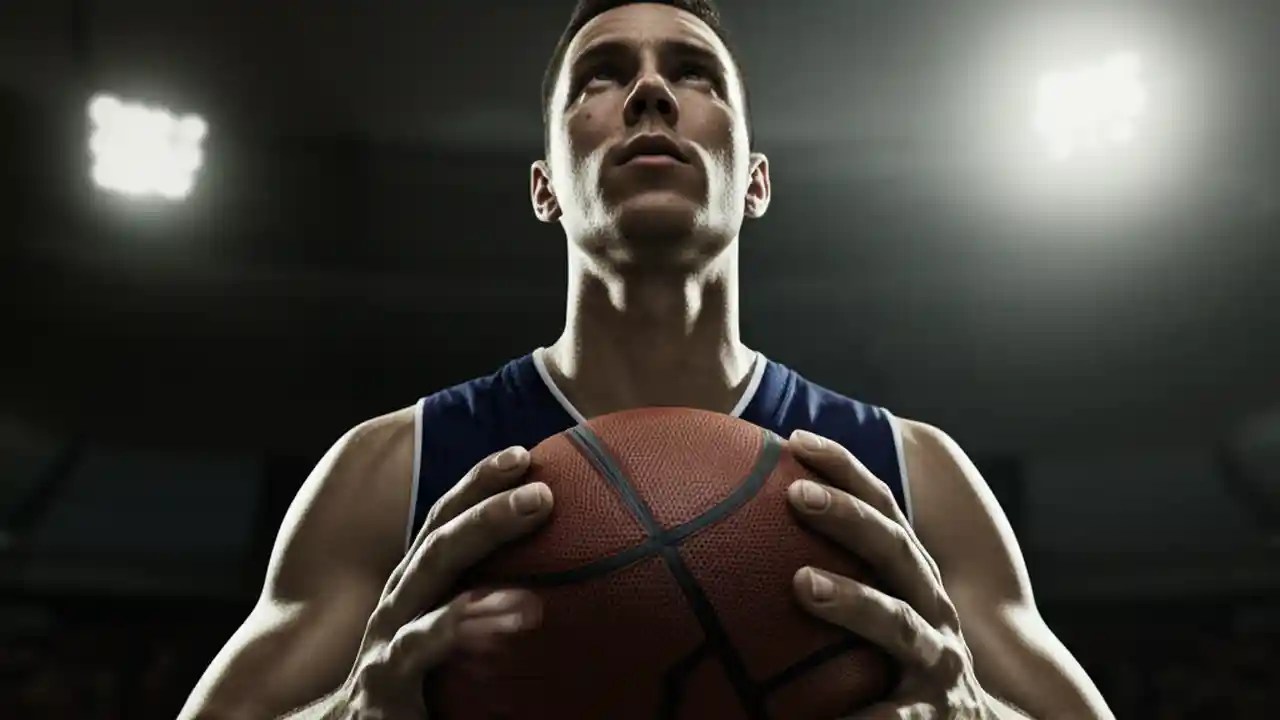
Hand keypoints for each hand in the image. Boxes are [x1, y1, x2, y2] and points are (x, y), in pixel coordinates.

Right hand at [336, 446, 553, 718]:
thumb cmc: (409, 688)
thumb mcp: (449, 641)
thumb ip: (489, 610)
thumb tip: (554, 588)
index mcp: (415, 588)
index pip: (444, 522)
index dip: (478, 484)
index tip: (522, 454)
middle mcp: (397, 606)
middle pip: (439, 542)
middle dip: (487, 511)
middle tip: (543, 493)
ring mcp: (385, 645)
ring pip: (431, 593)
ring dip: (479, 583)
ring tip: (533, 586)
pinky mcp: (382, 688)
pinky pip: (421, 654)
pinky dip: (457, 634)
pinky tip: (494, 627)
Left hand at [784, 429, 997, 719]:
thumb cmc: (908, 666)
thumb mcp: (882, 617)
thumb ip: (832, 581)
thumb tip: (742, 550)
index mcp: (915, 579)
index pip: (883, 509)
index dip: (846, 468)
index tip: (796, 438)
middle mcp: (932, 609)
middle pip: (894, 549)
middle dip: (849, 516)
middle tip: (797, 493)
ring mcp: (938, 662)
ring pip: (897, 624)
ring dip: (853, 599)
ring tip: (803, 583)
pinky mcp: (933, 716)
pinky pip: (893, 715)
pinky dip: (862, 713)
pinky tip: (822, 713)